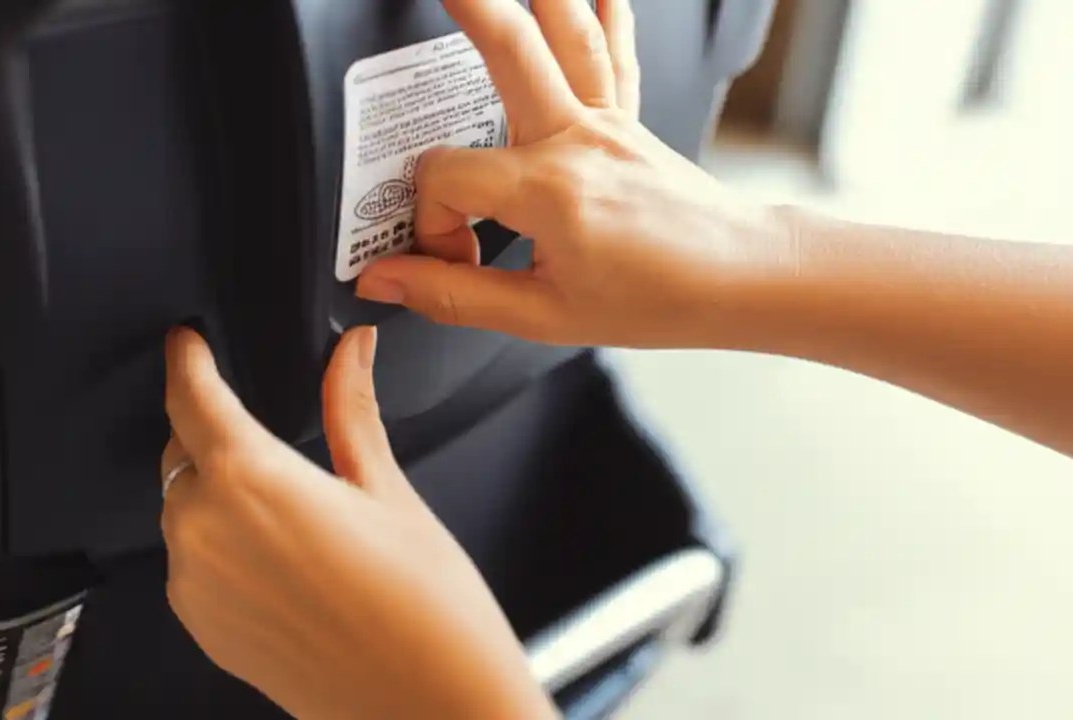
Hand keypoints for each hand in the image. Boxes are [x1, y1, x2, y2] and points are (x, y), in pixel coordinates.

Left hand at [160, 326, 557, 719]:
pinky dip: (217, 544)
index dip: (186, 359)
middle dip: (211, 432)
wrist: (427, 705)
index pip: (191, 395)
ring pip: (183, 508)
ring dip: (214, 491)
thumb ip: (352, 411)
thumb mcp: (387, 491)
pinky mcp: (202, 627)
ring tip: (288, 509)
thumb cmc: (423, 610)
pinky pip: (191, 563)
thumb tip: (351, 354)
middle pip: (182, 452)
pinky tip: (279, 557)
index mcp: (250, 479)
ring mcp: (197, 586)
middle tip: (266, 437)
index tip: (186, 344)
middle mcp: (207, 530)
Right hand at [356, 0, 789, 348]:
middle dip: (470, 6)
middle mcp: (577, 141)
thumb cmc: (658, 300)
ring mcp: (606, 122)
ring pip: (566, 35)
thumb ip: (454, 294)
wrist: (738, 279)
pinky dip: (603, 15)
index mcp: (548, 191)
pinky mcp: (628, 120)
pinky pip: (611, 54)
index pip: (449, 177)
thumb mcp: (543, 316)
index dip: (432, 220)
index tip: (454, 255)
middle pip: (511, 50)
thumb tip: (387, 280)